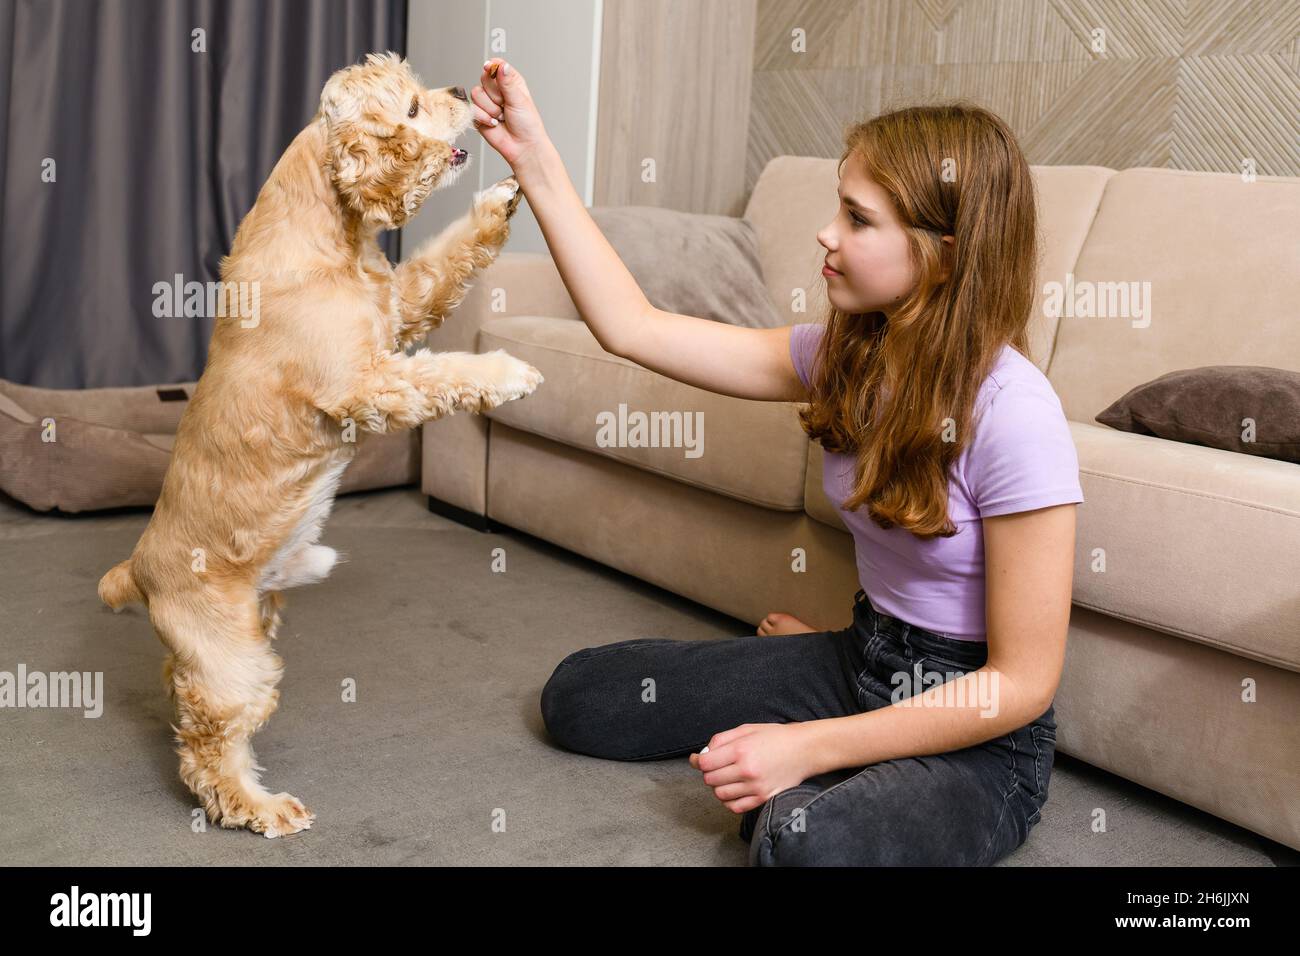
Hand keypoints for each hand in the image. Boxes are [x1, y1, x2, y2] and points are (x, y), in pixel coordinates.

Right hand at [471, 59, 551, 178]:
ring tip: (501, 116)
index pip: (495, 65)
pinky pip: (472, 108)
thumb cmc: (527, 124)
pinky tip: (494, 122)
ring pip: (476, 93)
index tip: (494, 73)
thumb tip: (501, 65)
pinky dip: (483, 117)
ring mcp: (487, 102)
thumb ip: (507, 82)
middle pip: (483, 78)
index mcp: (510, 81)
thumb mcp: (519, 99)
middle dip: (495, 94)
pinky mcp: (478, 114)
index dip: (492, 68)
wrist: (522, 146)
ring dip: (490, 108)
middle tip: (505, 105)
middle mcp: (497, 90)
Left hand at [688, 723, 817, 814]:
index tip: (699, 759)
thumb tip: (702, 754)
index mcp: (741, 750)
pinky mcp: (763, 798)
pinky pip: (735, 807)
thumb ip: (721, 740)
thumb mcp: (746, 729)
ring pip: (720, 794)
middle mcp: (747, 770)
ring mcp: (756, 787)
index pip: (705, 763)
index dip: (698, 761)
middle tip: (716, 766)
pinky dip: (728, 801)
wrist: (804, 750)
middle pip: (710, 779)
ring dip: (718, 786)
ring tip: (726, 777)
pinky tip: (733, 790)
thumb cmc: (775, 737)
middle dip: (709, 772)